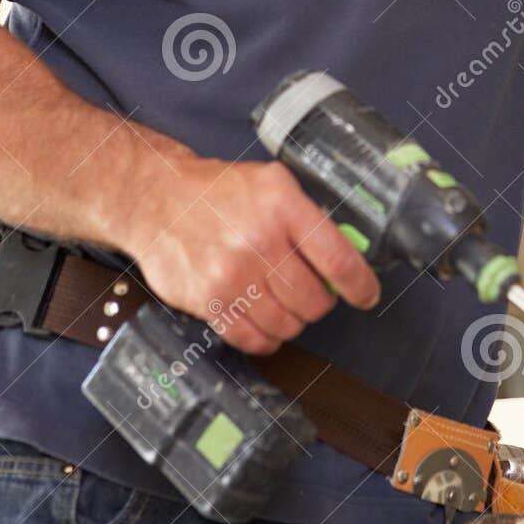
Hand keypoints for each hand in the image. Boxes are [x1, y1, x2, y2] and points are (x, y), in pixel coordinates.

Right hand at [124, 153, 381, 353]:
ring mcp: (232, 274)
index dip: (360, 285)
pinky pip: (253, 339)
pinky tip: (263, 323)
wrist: (157, 199)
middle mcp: (259, 241)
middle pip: (314, 300)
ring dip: (291, 321)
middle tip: (309, 294)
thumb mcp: (271, 183)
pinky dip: (265, 339)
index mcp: (283, 206)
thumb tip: (345, 260)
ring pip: (287, 324)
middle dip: (318, 303)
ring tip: (280, 304)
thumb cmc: (219, 192)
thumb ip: (308, 217)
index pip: (338, 259)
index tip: (367, 296)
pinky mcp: (209, 301)